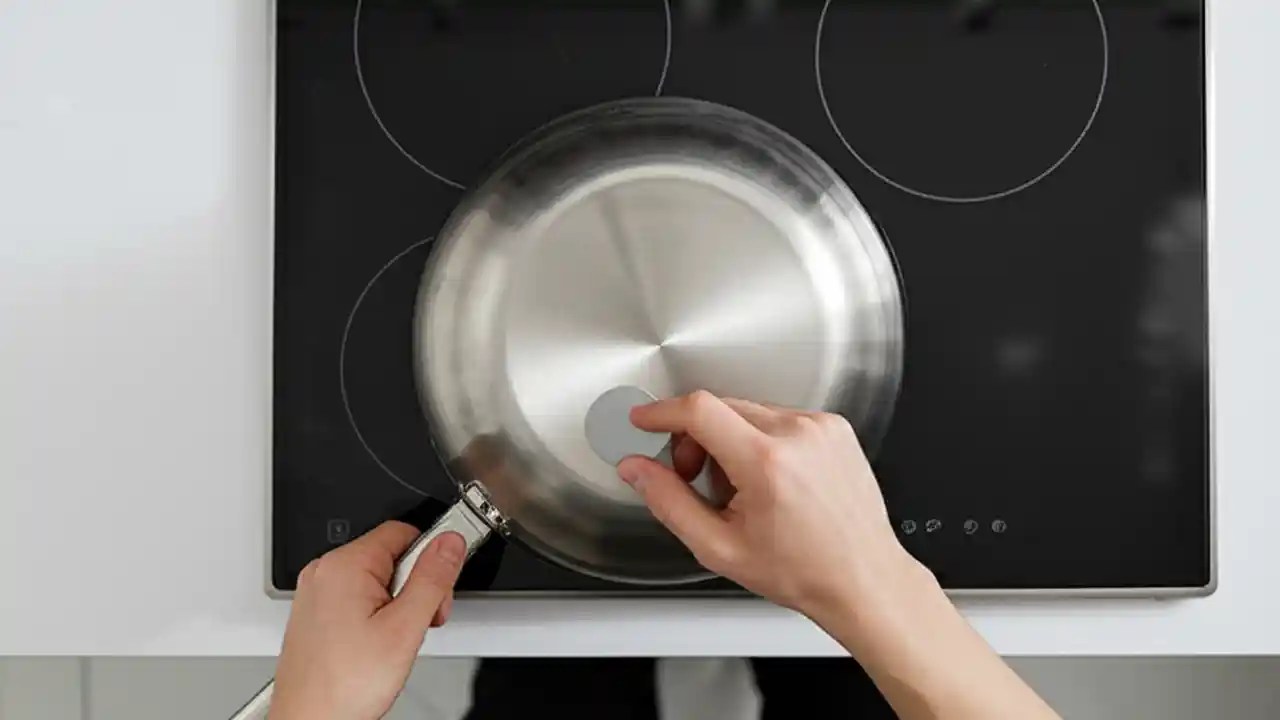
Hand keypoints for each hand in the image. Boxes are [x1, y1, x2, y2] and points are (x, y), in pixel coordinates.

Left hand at [269, 522, 464, 719]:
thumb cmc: (342, 686)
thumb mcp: (404, 628)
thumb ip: (432, 579)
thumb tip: (450, 543)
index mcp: (344, 566)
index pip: (404, 532)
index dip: (431, 559)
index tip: (441, 586)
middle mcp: (325, 573)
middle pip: (392, 556)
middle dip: (416, 586)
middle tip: (421, 621)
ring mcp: (317, 594)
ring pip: (377, 579)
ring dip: (398, 604)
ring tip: (396, 641)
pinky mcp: (317, 613)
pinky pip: (358, 598)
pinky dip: (376, 616)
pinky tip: (378, 645)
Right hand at [617, 391, 922, 620]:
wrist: (863, 579)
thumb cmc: (803, 571)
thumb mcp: (719, 548)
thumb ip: (668, 502)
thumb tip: (637, 469)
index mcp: (767, 463)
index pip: (699, 410)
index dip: (661, 412)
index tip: (645, 421)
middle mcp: (798, 434)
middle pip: (719, 408)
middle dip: (694, 439)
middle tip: (694, 478)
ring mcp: (821, 427)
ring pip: (748, 411)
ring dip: (729, 439)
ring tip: (741, 488)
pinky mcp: (835, 426)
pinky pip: (779, 417)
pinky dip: (762, 440)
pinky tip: (770, 479)